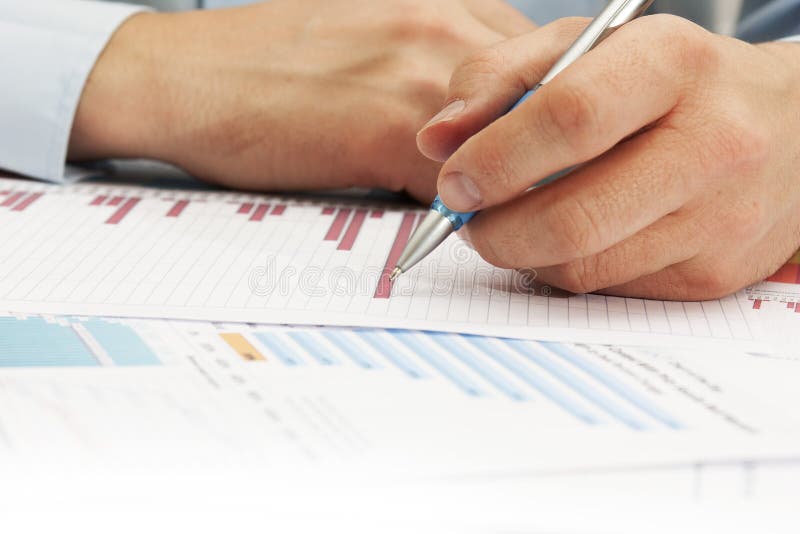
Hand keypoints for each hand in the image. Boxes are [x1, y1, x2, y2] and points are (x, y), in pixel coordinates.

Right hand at [68, 0, 533, 201]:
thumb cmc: (275, 67)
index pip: (554, 61)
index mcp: (448, 4)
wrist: (186, 78)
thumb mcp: (377, 43)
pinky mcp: (386, 129)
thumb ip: (443, 71)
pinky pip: (464, 182)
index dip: (560, 120)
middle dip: (553, 154)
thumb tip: (496, 130)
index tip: (557, 158)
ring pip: (516, 142)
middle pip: (551, 98)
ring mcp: (419, 73)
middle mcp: (445, 26)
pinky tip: (450, 226)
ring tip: (498, 218)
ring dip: (516, 187)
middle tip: (543, 195)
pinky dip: (469, 212)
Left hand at [417, 16, 799, 299]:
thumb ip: (501, 78)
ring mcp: (722, 219)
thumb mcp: (588, 49)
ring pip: (585, 266)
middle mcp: (714, 144)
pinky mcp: (717, 274)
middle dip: (495, 231)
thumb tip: (437, 140)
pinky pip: (611, 288)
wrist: (793, 128)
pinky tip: (567, 240)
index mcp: (674, 65)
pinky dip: (566, 270)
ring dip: (523, 256)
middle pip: (575, 216)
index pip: (571, 118)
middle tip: (466, 221)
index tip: (453, 181)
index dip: (496, 160)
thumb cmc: (671, 83)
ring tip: (508, 227)